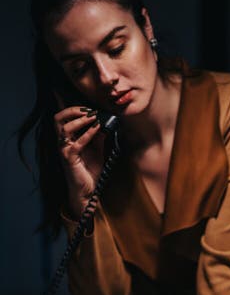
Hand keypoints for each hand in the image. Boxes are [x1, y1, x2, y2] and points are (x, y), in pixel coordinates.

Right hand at [53, 103, 105, 218]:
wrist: (88, 190)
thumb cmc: (90, 170)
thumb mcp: (97, 150)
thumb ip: (98, 136)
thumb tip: (105, 122)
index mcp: (67, 138)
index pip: (63, 118)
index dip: (70, 107)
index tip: (86, 104)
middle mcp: (62, 142)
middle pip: (58, 118)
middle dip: (73, 110)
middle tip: (89, 109)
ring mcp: (64, 150)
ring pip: (64, 128)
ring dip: (80, 120)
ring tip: (93, 116)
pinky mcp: (69, 158)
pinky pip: (76, 143)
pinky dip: (87, 134)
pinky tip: (97, 128)